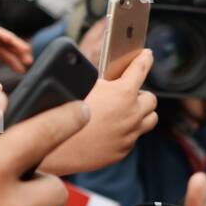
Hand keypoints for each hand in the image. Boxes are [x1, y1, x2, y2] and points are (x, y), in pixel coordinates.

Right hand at [40, 49, 157, 173]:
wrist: (54, 148)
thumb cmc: (63, 113)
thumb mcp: (84, 86)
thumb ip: (104, 81)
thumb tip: (113, 78)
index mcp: (123, 93)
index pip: (141, 69)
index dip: (144, 59)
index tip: (146, 55)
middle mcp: (132, 114)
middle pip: (151, 100)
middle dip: (140, 94)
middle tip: (128, 93)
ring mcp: (129, 134)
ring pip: (149, 120)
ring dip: (141, 113)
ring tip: (126, 111)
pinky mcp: (123, 150)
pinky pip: (133, 137)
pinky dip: (127, 131)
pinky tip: (110, 129)